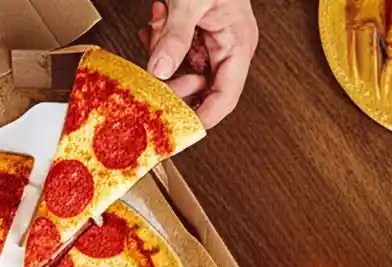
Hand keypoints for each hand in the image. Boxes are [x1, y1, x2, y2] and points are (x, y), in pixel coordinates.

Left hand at [139, 0, 257, 128]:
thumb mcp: (192, 1)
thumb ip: (176, 35)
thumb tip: (161, 69)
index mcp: (238, 44)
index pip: (224, 97)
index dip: (201, 117)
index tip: (178, 129)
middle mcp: (226, 47)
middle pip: (196, 87)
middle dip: (170, 78)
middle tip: (152, 71)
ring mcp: (210, 41)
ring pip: (179, 68)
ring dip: (161, 50)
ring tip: (159, 23)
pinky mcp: (194, 32)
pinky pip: (173, 50)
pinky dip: (159, 38)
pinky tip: (158, 19)